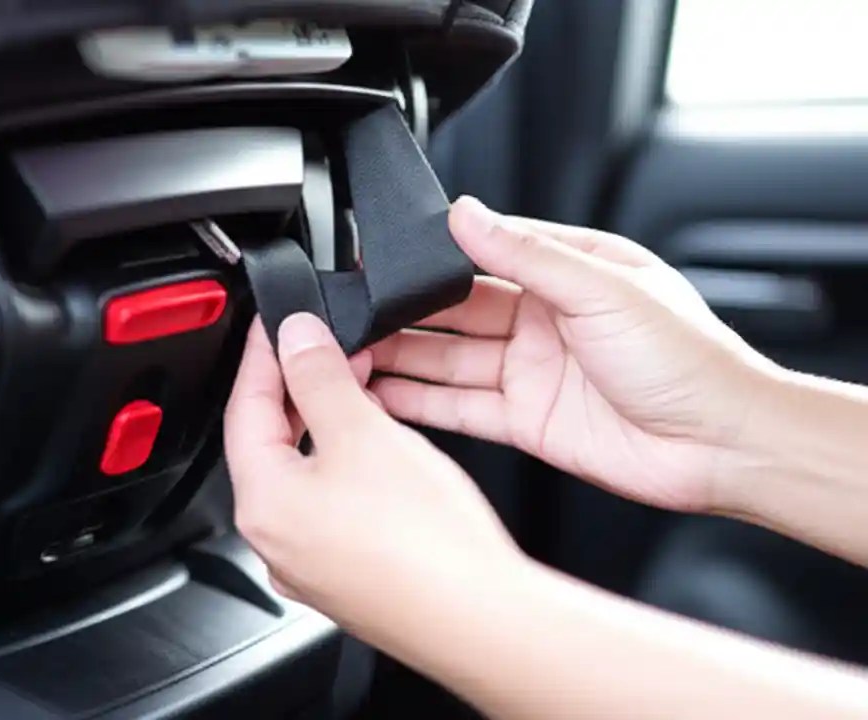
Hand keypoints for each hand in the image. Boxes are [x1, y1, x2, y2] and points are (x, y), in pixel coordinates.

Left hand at [224, 313, 524, 642]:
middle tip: (324, 346)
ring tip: (358, 388)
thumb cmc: (425, 545)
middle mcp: (275, 540)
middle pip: (269, 442)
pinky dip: (345, 466)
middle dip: (297, 388)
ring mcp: (310, 564)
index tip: (281, 322)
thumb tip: (294, 339)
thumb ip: (320, 376)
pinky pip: (331, 506)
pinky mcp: (348, 577)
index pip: (244, 407)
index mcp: (262, 504)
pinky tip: (378, 449)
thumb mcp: (364, 432)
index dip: (264, 355)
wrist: (481, 621)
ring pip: (304, 475)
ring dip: (324, 425)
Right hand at [370, 196, 780, 512]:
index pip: (482, 253)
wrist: (721, 447)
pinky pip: (459, 407)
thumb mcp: (602, 289)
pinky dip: (418, 404)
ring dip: (399, 357)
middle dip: (402, 312)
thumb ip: (527, 254)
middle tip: (351, 313)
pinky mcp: (524, 421)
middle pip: (453, 310)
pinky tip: (382, 396)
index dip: (429, 257)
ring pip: (447, 359)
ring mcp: (531, 371)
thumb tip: (468, 214)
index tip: (379, 258)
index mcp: (567, 272)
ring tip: (350, 354)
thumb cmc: (689, 361)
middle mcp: (543, 319)